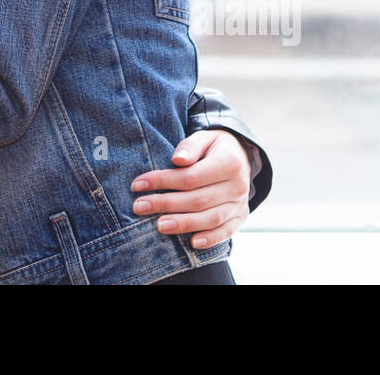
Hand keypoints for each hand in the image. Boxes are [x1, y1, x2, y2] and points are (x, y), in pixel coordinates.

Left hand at [129, 129, 252, 249]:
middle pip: (198, 200)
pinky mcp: (240, 217)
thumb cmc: (214, 146)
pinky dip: (211, 239)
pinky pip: (227, 231)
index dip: (163, 181)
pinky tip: (192, 243)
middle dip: (166, 204)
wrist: (241, 155)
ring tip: (159, 225)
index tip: (137, 184)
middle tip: (139, 207)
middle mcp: (238, 186)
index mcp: (229, 163)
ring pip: (211, 219)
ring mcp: (240, 204)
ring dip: (183, 224)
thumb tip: (177, 159)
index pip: (190, 177)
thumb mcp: (204, 137)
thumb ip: (190, 146)